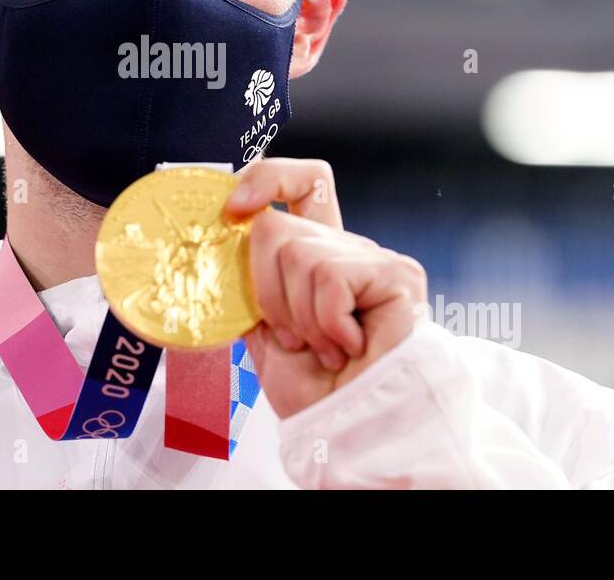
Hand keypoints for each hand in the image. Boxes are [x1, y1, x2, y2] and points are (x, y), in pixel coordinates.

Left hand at [224, 158, 426, 418]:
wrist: (352, 434)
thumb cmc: (316, 395)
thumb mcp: (262, 335)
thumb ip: (248, 290)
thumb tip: (217, 250)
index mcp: (317, 257)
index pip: (301, 184)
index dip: (266, 179)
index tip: (232, 210)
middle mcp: (347, 250)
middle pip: (277, 224)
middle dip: (265, 291)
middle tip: (293, 338)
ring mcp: (374, 259)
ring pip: (298, 253)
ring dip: (299, 317)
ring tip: (324, 350)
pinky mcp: (396, 275)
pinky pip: (330, 277)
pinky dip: (326, 323)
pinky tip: (348, 349)